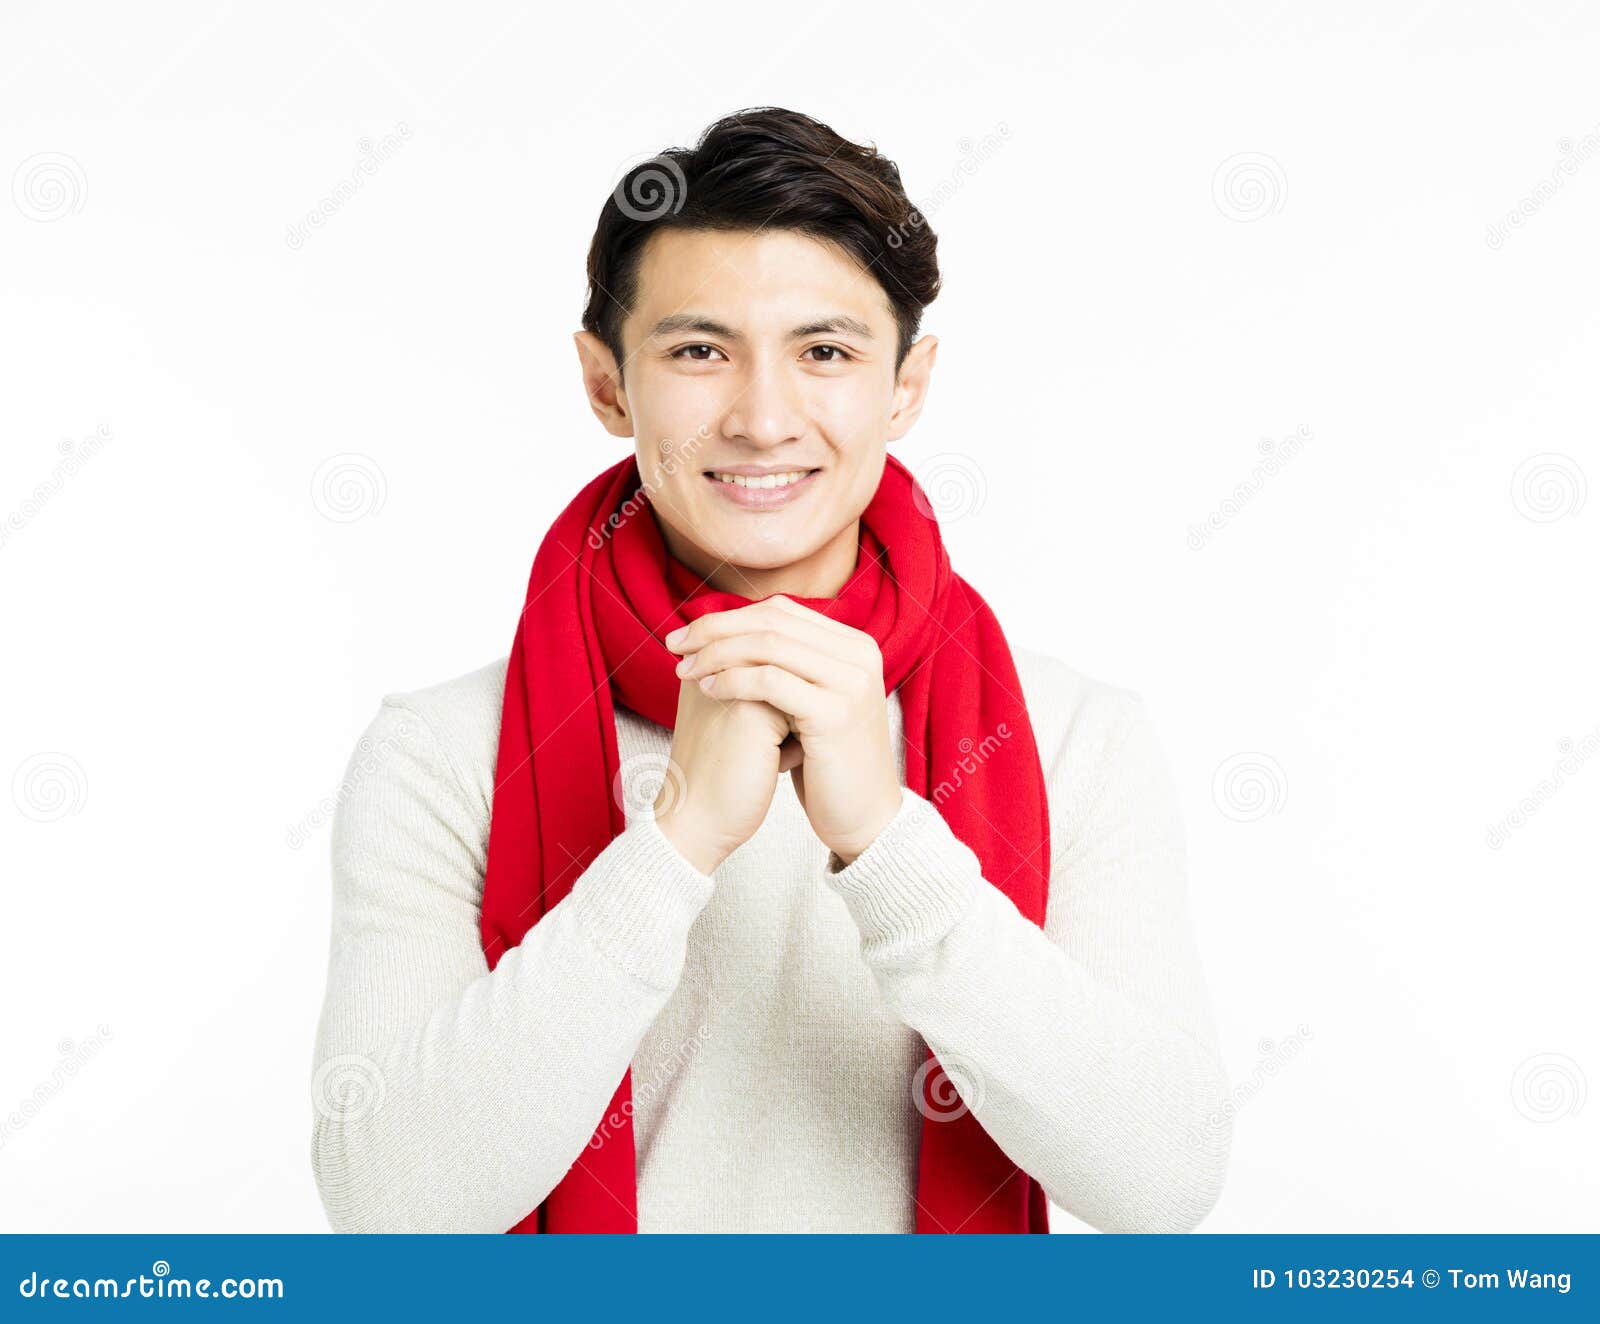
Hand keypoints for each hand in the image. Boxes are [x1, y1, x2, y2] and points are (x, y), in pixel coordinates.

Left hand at [664, 595, 902, 864]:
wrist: (862, 817)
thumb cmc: (826, 762)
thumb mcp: (810, 701)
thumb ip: (787, 664)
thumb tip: (728, 630)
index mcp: (853, 645)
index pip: (781, 610)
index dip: (728, 617)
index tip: (687, 634)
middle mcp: (860, 654)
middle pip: (772, 621)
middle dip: (714, 629)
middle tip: (674, 644)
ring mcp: (851, 682)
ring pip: (769, 645)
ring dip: (717, 653)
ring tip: (685, 670)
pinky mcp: (836, 713)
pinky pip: (770, 682)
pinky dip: (732, 681)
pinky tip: (708, 692)